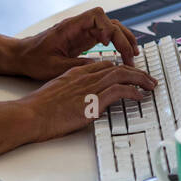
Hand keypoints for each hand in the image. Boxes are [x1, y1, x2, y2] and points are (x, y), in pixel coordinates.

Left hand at [13, 6, 141, 79]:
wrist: (20, 56)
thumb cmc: (32, 59)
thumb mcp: (53, 67)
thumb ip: (76, 66)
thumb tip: (98, 67)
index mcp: (70, 27)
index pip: (97, 16)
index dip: (107, 27)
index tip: (109, 43)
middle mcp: (79, 26)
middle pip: (110, 22)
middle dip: (123, 37)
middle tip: (131, 55)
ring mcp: (83, 32)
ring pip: (111, 28)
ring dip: (124, 39)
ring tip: (133, 55)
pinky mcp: (84, 39)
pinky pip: (107, 37)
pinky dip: (117, 44)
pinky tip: (123, 55)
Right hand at [20, 59, 156, 141]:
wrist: (29, 115)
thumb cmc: (37, 109)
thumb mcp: (56, 93)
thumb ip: (71, 92)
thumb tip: (81, 101)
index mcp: (75, 73)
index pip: (104, 65)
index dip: (120, 68)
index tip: (129, 74)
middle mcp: (85, 77)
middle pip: (117, 67)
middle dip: (136, 72)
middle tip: (148, 78)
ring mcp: (89, 88)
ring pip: (122, 75)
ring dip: (140, 79)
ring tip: (150, 85)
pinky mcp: (93, 101)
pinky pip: (119, 90)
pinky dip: (133, 91)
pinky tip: (140, 96)